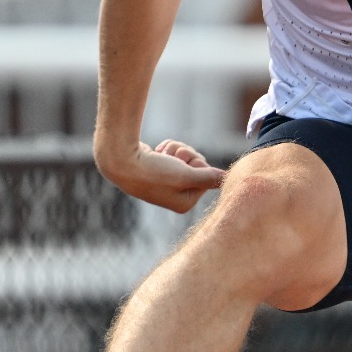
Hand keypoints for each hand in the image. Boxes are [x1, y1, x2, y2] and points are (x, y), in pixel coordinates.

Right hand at [96, 139, 226, 212]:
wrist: (121, 161)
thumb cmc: (155, 172)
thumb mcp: (187, 176)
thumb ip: (210, 177)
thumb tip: (230, 180)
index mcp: (185, 203)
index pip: (207, 177)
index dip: (198, 165)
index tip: (183, 165)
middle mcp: (176, 195)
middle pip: (197, 166)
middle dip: (187, 156)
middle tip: (172, 158)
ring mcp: (167, 181)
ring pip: (186, 157)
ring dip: (176, 150)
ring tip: (162, 154)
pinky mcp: (158, 168)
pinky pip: (173, 153)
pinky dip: (167, 148)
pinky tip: (156, 152)